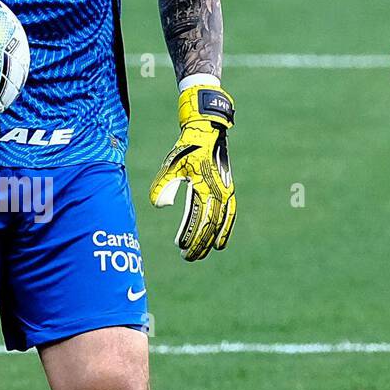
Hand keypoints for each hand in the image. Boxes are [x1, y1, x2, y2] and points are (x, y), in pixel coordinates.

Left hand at [149, 83, 234, 261]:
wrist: (206, 131)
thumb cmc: (185, 148)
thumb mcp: (170, 165)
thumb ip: (162, 186)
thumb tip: (159, 207)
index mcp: (205, 187)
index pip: (199, 220)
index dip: (191, 237)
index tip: (181, 249)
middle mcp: (219, 192)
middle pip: (211, 226)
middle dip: (200, 244)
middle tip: (188, 258)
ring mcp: (226, 191)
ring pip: (222, 223)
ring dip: (213, 240)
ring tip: (203, 254)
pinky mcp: (228, 190)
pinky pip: (230, 214)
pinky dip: (226, 229)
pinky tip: (220, 241)